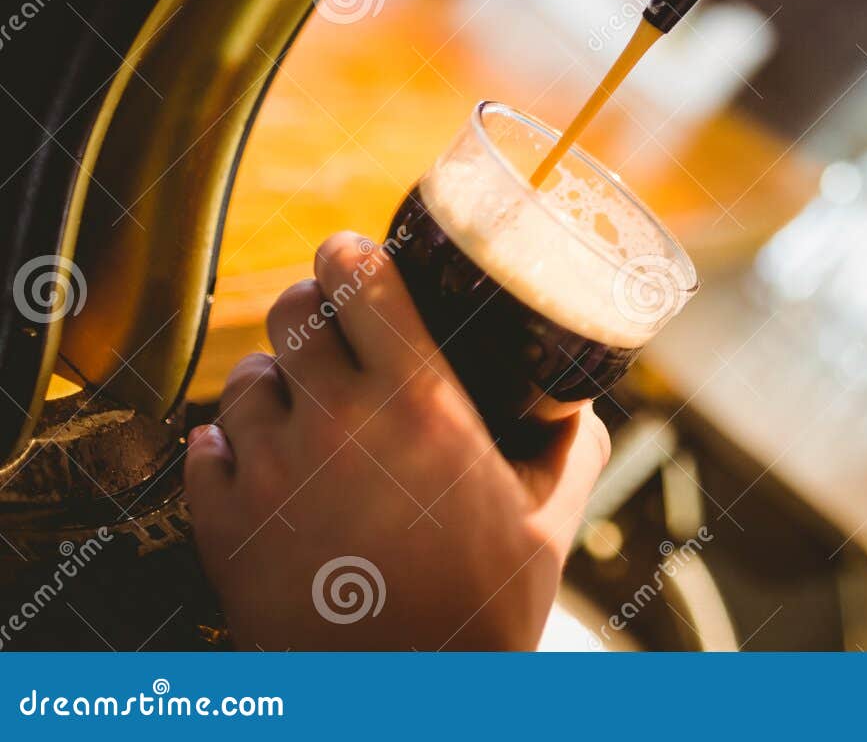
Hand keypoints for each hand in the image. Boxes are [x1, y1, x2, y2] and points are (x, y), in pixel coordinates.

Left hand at [184, 231, 609, 649]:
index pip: (359, 279)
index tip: (357, 259)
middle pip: (292, 312)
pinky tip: (261, 465)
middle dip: (311, 309)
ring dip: (273, 384)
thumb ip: (568, 446)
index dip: (351, 254)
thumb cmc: (483, 613)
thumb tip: (578, 403)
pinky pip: (205, 451)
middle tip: (332, 331)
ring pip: (245, 380)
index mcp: (421, 405)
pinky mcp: (225, 525)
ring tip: (301, 411)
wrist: (409, 700)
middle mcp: (338, 423)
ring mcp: (272, 472)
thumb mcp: (550, 522)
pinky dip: (228, 449)